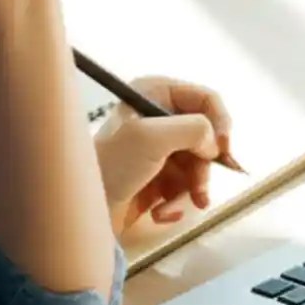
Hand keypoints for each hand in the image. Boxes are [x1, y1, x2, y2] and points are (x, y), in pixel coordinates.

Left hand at [94, 77, 234, 234]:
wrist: (81, 212)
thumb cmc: (111, 167)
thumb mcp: (153, 137)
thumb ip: (194, 128)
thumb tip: (213, 143)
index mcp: (155, 92)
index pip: (207, 99)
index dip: (221, 123)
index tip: (222, 151)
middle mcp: (158, 116)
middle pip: (207, 136)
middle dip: (204, 167)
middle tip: (199, 189)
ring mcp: (159, 148)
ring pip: (199, 165)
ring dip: (192, 189)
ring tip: (174, 206)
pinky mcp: (157, 177)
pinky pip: (186, 186)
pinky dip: (177, 202)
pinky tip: (160, 212)